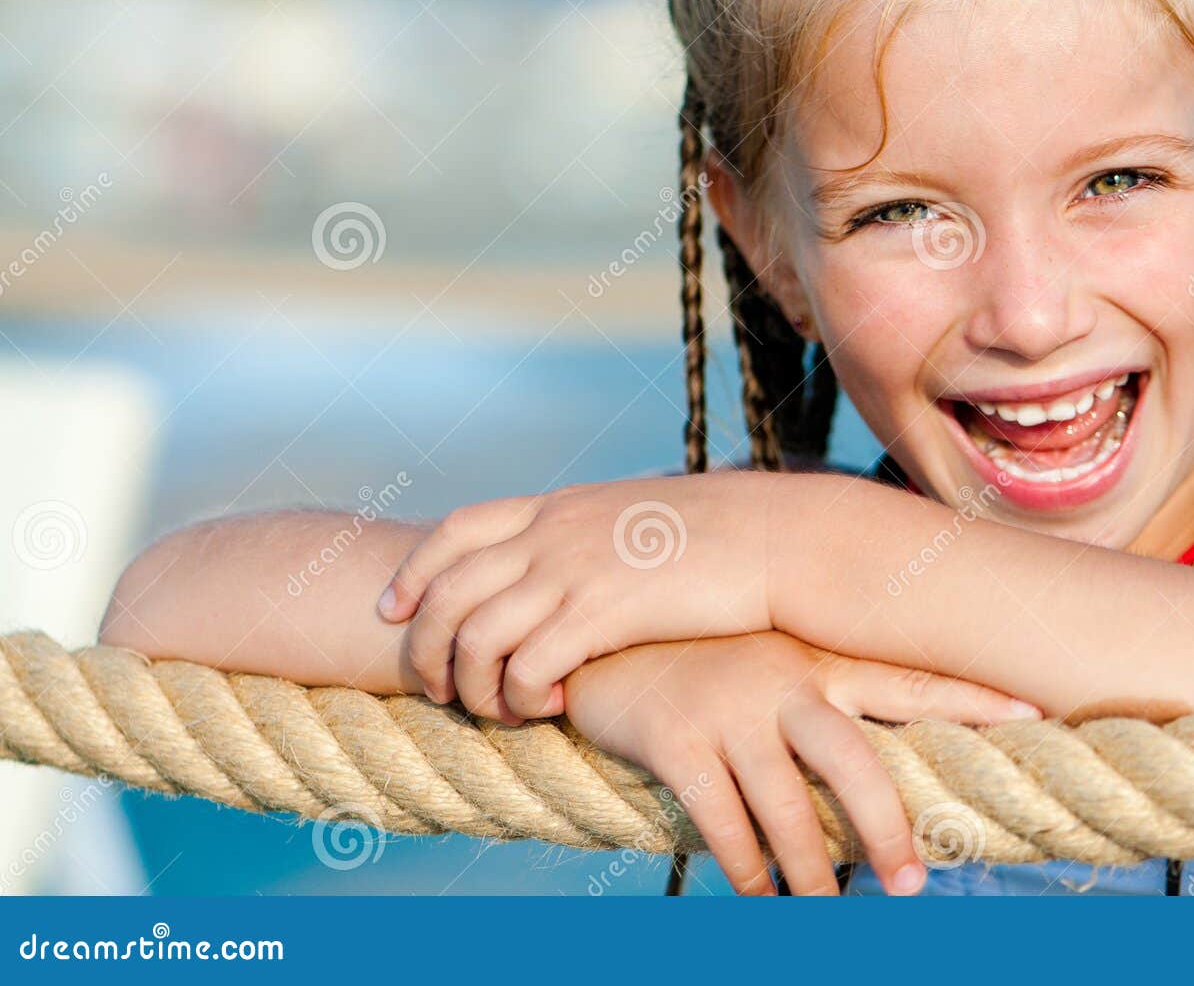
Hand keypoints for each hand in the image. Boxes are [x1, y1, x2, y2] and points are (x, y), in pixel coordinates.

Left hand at [377, 474, 785, 721]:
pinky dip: (521, 697)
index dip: (413, 572)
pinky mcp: (603, 613)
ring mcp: (574, 569)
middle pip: (447, 589)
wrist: (779, 538)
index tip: (391, 609)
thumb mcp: (642, 515)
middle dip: (423, 646)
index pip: (456, 530)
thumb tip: (578, 559)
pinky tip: (548, 708)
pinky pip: (528, 665)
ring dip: (470, 684)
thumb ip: (596, 533)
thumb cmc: (726, 535)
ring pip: (474, 634)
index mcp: (561, 505)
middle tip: (433, 688)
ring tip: (495, 711)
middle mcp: (554, 531)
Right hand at [562, 631, 1041, 894]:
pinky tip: (756, 892)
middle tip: (912, 886)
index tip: (1036, 712)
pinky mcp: (678, 742)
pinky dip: (746, 869)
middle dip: (888, 830)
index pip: (909, 678)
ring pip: (790, 811)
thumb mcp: (769, 654)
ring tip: (825, 909)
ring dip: (812, 873)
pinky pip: (723, 824)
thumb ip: (822, 689)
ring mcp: (730, 710)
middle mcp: (782, 680)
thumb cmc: (700, 652)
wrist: (602, 628)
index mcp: (816, 658)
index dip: (972, 697)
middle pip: (857, 763)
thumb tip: (877, 754)